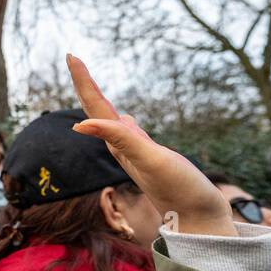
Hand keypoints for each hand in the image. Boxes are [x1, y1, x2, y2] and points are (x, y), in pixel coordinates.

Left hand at [67, 54, 235, 236]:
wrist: (199, 216)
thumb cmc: (177, 188)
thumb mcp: (147, 160)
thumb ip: (119, 139)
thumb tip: (80, 124)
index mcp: (119, 142)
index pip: (94, 106)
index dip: (83, 80)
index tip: (71, 55)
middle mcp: (122, 145)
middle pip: (97, 108)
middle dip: (85, 83)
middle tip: (72, 56)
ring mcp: (135, 151)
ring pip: (109, 119)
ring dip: (96, 98)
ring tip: (86, 79)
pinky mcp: (150, 157)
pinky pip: (127, 132)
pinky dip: (119, 120)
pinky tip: (121, 118)